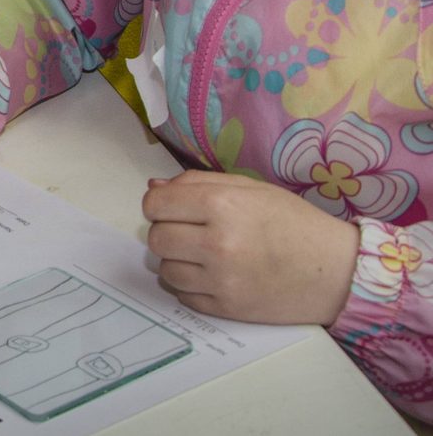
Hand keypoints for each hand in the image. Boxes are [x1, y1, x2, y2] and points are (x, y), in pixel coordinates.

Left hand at [143, 170, 358, 323]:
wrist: (338, 272)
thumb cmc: (295, 224)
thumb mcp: (251, 189)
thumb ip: (197, 183)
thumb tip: (154, 189)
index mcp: (222, 206)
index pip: (154, 206)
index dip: (161, 206)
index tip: (175, 209)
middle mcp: (218, 243)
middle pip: (156, 239)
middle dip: (168, 232)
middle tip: (193, 232)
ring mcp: (222, 280)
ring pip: (166, 270)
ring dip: (179, 261)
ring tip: (206, 255)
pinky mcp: (227, 309)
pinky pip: (184, 296)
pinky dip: (192, 286)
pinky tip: (216, 276)